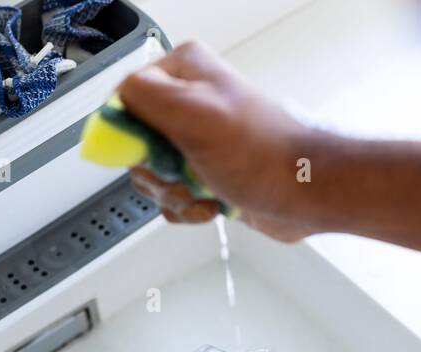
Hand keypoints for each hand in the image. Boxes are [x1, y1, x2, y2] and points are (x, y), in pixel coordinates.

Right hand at [119, 42, 319, 241]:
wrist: (304, 192)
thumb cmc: (265, 154)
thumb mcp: (195, 112)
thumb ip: (144, 95)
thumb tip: (116, 102)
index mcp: (183, 74)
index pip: (124, 100)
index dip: (130, 136)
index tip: (149, 155)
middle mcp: (189, 103)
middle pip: (135, 144)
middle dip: (156, 172)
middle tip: (182, 174)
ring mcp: (197, 141)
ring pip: (153, 175)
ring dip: (173, 194)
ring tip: (202, 191)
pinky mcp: (206, 173)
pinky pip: (173, 196)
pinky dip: (188, 208)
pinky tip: (211, 204)